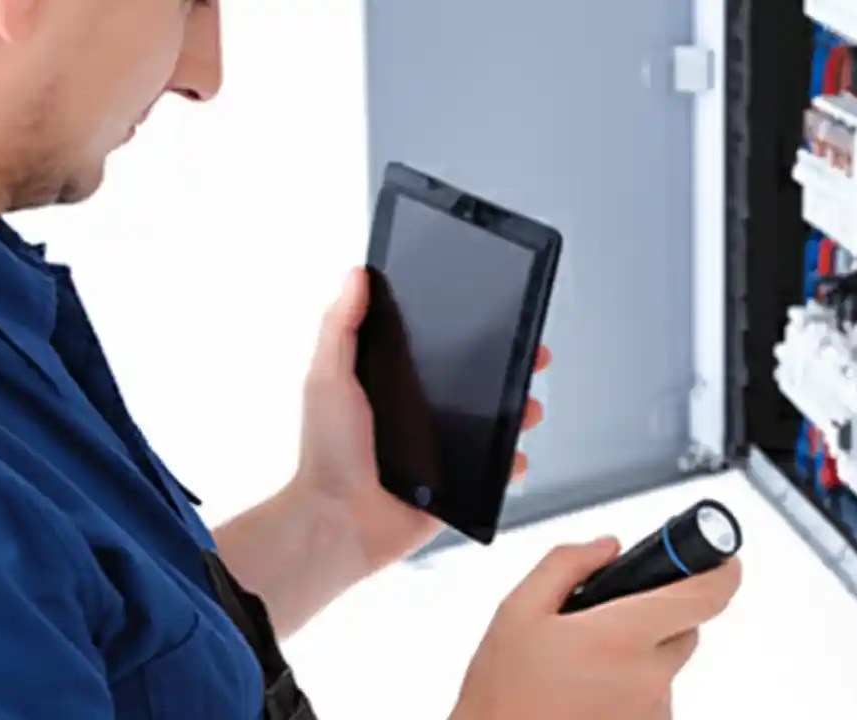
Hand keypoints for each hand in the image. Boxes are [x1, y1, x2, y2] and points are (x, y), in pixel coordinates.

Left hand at [293, 267, 549, 568]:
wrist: (338, 522)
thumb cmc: (326, 453)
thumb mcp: (327, 377)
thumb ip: (340, 326)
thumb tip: (356, 275)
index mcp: (390, 382)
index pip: (436, 343)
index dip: (466, 326)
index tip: (493, 311)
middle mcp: (418, 411)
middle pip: (475, 379)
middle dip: (510, 366)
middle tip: (531, 355)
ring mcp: (439, 447)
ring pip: (493, 421)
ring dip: (519, 409)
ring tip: (527, 405)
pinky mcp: (454, 484)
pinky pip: (494, 470)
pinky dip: (511, 462)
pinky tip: (514, 454)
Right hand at [451, 537, 741, 719]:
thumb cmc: (502, 692)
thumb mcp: (518, 610)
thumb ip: (566, 563)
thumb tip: (607, 546)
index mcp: (620, 637)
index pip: (705, 596)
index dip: (721, 569)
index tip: (721, 558)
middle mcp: (648, 679)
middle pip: (685, 628)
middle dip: (656, 613)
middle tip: (608, 617)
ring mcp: (651, 714)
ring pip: (667, 665)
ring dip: (640, 655)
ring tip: (584, 665)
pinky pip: (654, 698)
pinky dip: (632, 687)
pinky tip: (588, 691)